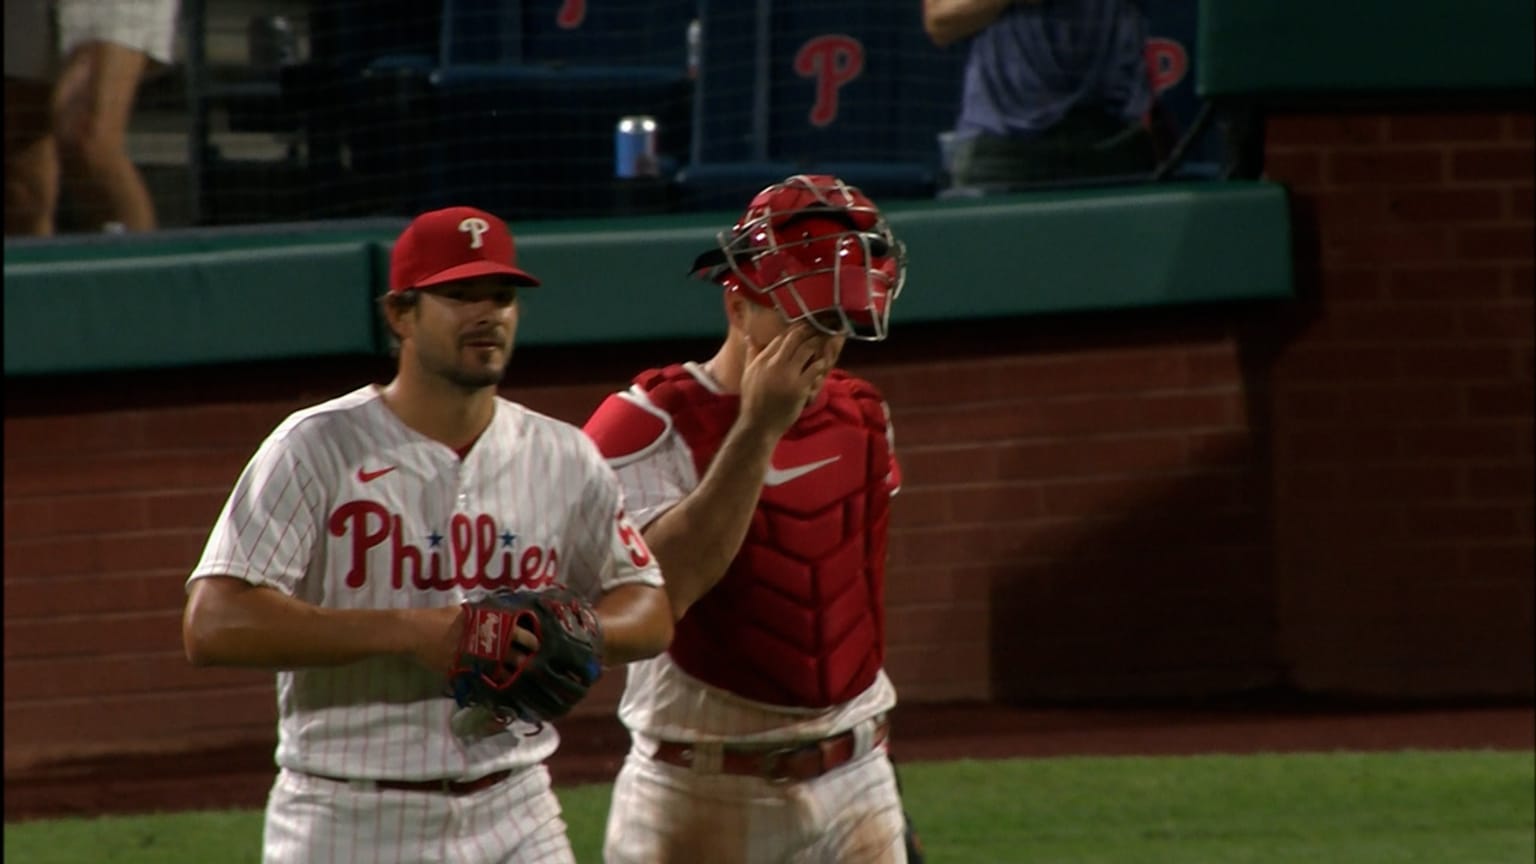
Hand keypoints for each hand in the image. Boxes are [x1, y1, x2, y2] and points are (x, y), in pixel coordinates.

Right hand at [409, 605, 538, 675]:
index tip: (535, 645)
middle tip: (529, 664)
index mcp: (493, 625)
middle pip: (518, 657)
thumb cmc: (440, 617)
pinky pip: (485, 680)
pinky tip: (496, 683)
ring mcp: (479, 660)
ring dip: (512, 674)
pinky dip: (493, 682)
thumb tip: (493, 616)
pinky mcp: (467, 672)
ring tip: (516, 676)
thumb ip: (483, 615)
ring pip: (505, 672)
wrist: (418, 633)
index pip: (522, 635)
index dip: (532, 641)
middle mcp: (490, 644)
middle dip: (526, 662)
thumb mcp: (466, 611)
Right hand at [738, 323, 835, 439]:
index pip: (780, 338)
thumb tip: (749, 337)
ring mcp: (787, 374)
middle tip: (818, 327)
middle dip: (808, 331)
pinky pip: (814, 369)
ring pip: (806, 350)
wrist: (759, 424)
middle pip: (794, 339)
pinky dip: (820, 364)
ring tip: (824, 340)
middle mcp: (774, 363)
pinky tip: (823, 364)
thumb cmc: (753, 401)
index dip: (794, 330)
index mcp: (761, 360)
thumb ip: (751, 354)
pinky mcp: (799, 387)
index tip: (804, 326)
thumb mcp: (748, 374)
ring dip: (816, 344)